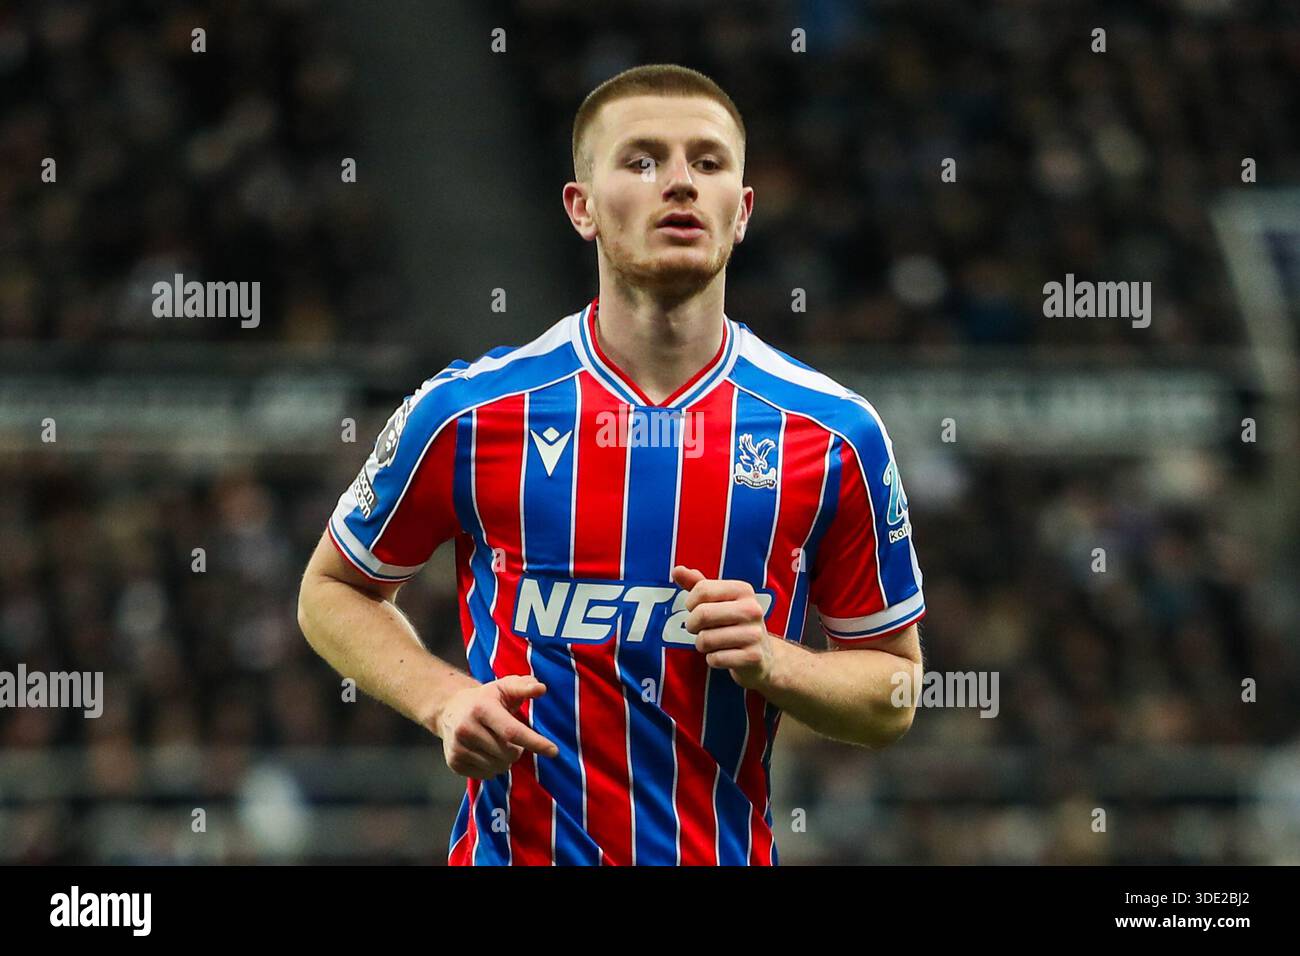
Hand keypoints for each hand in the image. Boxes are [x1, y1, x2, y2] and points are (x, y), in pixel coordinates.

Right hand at [435, 675, 559, 778]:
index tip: (554, 751)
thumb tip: (541, 688)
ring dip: (505, 759)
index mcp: (481, 708)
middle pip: (508, 753)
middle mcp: (466, 728)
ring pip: (498, 766)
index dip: (535, 742)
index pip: (512, 731)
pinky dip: (493, 767)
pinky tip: (486, 752)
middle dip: (518, 749)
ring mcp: (458, 747)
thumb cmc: (486, 698)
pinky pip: (486, 775)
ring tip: (497, 744)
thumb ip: (524, 686)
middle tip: (511, 738)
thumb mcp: (504, 687)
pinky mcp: (454, 762)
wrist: (450, 709)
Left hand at [671, 565, 774, 690]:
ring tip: (713, 643)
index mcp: (743, 590)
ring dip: (701, 644)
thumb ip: (697, 584)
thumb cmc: (734, 623)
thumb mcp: (719, 600)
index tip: (696, 609)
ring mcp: (754, 634)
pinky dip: (713, 659)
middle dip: (692, 625)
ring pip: (706, 639)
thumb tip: (677, 570)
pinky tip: (724, 655)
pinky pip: (715, 658)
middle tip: (698, 629)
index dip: (690, 603)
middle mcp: (752, 609)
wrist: (763, 655)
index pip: (702, 590)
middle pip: (702, 613)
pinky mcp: (753, 657)